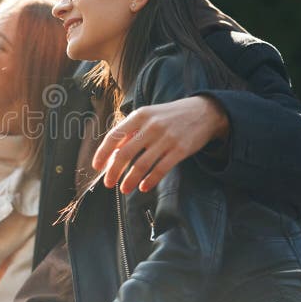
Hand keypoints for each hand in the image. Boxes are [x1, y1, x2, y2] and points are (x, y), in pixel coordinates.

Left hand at [92, 96, 229, 192]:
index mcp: (139, 116)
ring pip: (141, 165)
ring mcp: (166, 138)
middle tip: (108, 183)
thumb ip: (131, 132)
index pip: (114, 136)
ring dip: (130, 180)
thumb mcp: (148, 116)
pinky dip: (149, 181)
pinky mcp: (180, 150)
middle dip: (113, 172)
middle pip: (125, 154)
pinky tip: (143, 187)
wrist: (204, 112)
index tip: (97, 166)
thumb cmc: (170, 116)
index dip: (103, 153)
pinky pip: (160, 169)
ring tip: (125, 189)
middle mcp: (151, 126)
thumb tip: (112, 153)